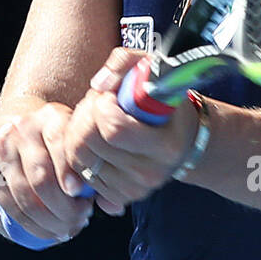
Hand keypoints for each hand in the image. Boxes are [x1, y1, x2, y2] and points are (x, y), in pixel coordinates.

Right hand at [0, 103, 94, 243]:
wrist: (16, 129)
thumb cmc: (59, 143)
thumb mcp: (76, 141)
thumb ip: (96, 168)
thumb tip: (115, 206)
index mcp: (51, 117)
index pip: (60, 145)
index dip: (69, 173)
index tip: (79, 193)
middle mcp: (22, 130)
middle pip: (41, 178)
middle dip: (64, 207)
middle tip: (80, 219)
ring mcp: (2, 150)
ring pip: (25, 195)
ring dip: (49, 220)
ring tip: (67, 228)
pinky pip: (9, 204)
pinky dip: (31, 225)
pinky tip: (49, 231)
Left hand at [62, 49, 199, 210]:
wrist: (183, 138)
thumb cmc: (164, 99)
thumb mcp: (152, 68)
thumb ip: (124, 62)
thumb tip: (98, 85)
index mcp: (165, 145)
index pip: (113, 129)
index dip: (100, 106)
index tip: (109, 95)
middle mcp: (150, 172)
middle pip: (89, 146)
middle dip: (82, 118)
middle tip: (94, 105)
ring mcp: (135, 188)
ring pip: (80, 161)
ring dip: (77, 134)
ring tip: (94, 120)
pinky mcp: (120, 196)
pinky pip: (82, 176)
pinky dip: (80, 155)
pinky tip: (96, 141)